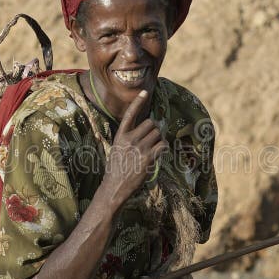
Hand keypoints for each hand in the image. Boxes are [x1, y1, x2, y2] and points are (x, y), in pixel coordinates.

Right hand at [101, 90, 167, 205]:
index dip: (137, 102)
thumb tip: (147, 129)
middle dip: (154, 130)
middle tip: (151, 140)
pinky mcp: (148, 158)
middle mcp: (129, 139)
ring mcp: (139, 148)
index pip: (129, 114)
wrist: (114, 187)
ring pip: (158, 134)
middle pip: (151, 124)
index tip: (144, 91)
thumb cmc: (116, 168)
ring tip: (154, 148)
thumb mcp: (117, 149)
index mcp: (120, 136)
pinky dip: (164, 148)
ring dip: (159, 139)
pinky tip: (159, 154)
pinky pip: (163, 145)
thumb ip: (128, 138)